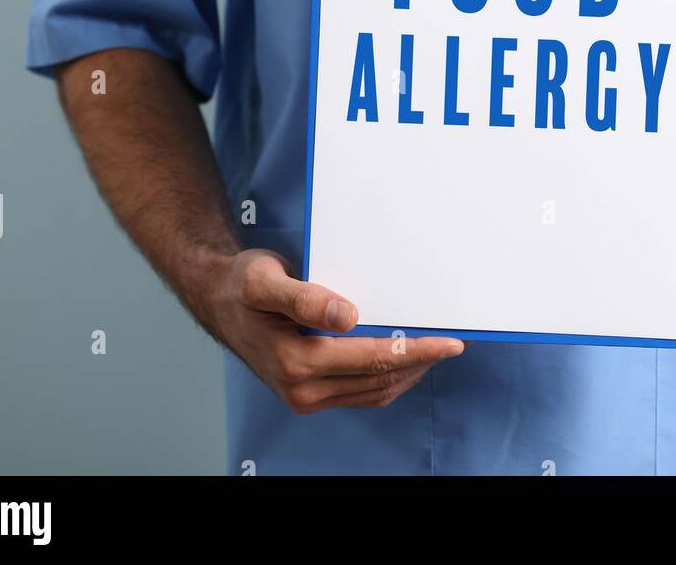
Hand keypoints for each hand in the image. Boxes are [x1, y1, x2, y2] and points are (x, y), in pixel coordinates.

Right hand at [204, 249, 463, 412]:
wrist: (219, 301)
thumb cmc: (243, 285)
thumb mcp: (264, 280)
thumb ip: (304, 298)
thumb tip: (347, 315)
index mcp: (295, 361)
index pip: (372, 358)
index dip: (415, 349)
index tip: (449, 342)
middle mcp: (302, 388)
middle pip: (380, 378)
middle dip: (421, 361)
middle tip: (456, 342)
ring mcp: (306, 396)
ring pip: (375, 391)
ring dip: (409, 372)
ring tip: (438, 350)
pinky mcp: (311, 394)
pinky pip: (363, 392)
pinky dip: (390, 377)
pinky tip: (407, 358)